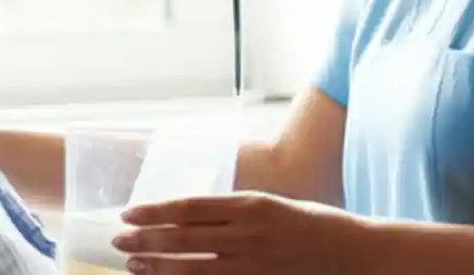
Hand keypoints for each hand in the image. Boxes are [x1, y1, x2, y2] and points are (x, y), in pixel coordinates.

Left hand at [112, 192, 371, 274]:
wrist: (355, 254)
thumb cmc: (316, 225)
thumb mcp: (275, 206)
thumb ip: (237, 211)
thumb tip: (192, 216)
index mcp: (252, 204)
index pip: (190, 207)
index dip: (154, 211)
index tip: (128, 212)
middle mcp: (248, 234)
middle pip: (183, 238)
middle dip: (145, 239)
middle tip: (118, 240)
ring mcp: (252, 265)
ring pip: (191, 268)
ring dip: (157, 267)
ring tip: (132, 264)